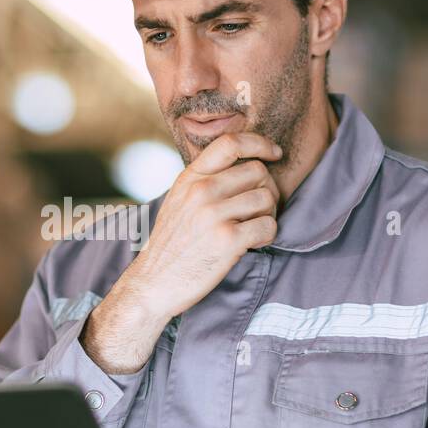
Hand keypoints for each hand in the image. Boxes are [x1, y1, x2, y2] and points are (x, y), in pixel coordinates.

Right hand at [81, 132, 280, 373]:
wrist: (153, 284)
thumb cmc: (171, 245)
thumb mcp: (179, 201)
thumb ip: (204, 180)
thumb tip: (244, 164)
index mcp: (189, 178)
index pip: (230, 143)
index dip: (259, 143)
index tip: (274, 154)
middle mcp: (201, 191)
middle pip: (257, 172)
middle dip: (267, 189)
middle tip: (259, 210)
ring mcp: (213, 214)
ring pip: (266, 198)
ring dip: (268, 215)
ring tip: (252, 229)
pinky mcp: (227, 240)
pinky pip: (268, 226)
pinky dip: (267, 236)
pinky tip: (251, 244)